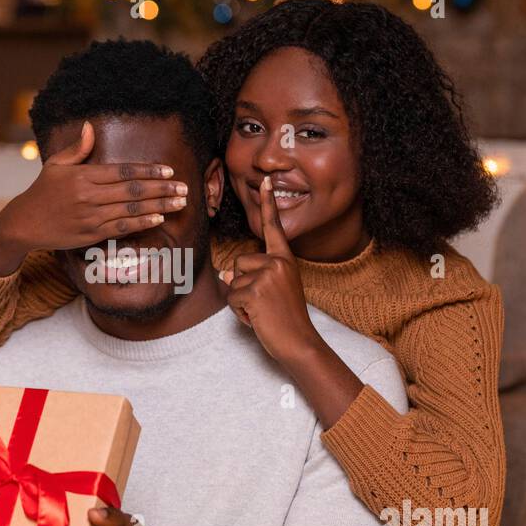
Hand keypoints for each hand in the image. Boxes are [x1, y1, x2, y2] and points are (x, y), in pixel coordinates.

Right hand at [0, 121, 188, 275]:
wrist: (24, 224)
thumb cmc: (42, 192)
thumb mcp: (55, 165)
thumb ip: (76, 149)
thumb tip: (89, 127)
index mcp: (83, 176)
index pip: (123, 171)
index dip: (148, 170)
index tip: (168, 170)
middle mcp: (89, 195)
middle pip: (133, 190)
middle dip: (162, 188)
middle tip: (184, 187)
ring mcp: (91, 217)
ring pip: (131, 209)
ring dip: (159, 205)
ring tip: (180, 202)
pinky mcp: (91, 235)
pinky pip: (121, 227)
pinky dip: (141, 222)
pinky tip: (158, 218)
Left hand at [222, 177, 321, 363]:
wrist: (299, 343)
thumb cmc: (286, 320)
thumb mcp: (274, 292)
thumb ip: (253, 277)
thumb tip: (225, 273)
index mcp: (285, 260)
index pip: (274, 229)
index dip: (268, 205)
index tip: (264, 182)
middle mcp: (279, 263)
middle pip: (238, 262)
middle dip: (242, 285)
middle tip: (263, 305)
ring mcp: (268, 275)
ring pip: (233, 282)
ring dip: (240, 302)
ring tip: (262, 313)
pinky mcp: (256, 291)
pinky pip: (232, 297)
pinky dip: (239, 312)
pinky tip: (257, 319)